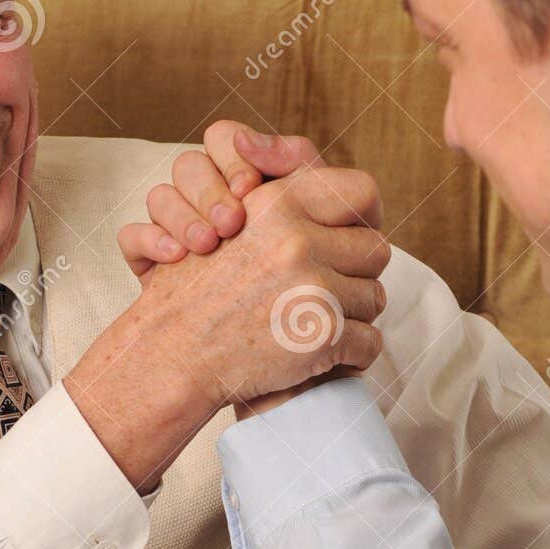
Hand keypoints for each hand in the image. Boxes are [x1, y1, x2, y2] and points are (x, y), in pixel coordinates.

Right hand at [66, 128, 388, 491]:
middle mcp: (298, 241)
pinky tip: (326, 356)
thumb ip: (285, 203)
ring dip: (353, 315)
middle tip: (332, 290)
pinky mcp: (323, 335)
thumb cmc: (199, 294)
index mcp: (279, 205)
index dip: (363, 217)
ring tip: (318, 323)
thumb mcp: (234, 224)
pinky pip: (370, 343)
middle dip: (358, 272)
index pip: (361, 192)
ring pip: (374, 297)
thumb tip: (351, 199)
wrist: (173, 356)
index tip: (349, 239)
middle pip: (376, 248)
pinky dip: (352, 356)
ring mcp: (314, 289)